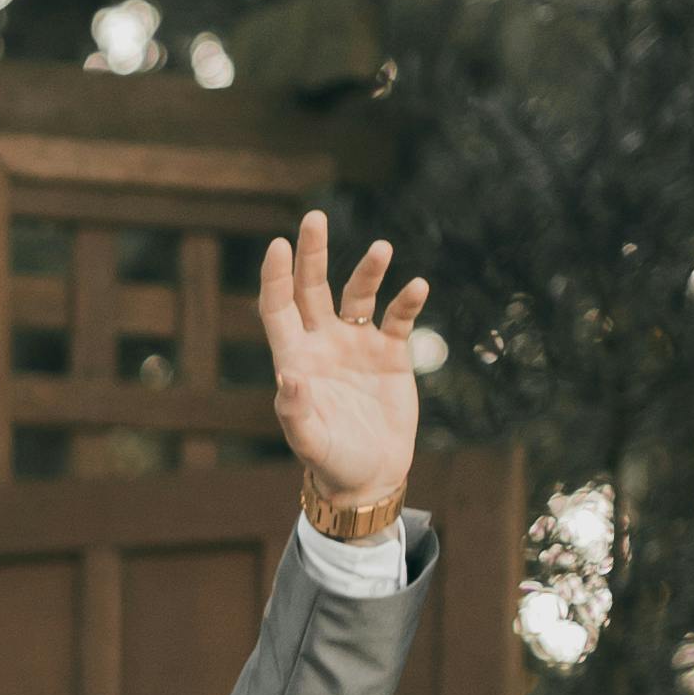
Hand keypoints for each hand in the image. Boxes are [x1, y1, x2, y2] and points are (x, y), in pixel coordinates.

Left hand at [258, 208, 429, 536]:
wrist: (370, 476)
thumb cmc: (332, 461)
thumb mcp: (311, 442)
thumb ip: (296, 412)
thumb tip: (288, 377)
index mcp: (296, 358)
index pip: (279, 308)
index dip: (277, 277)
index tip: (280, 245)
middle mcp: (323, 343)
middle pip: (313, 288)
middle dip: (312, 253)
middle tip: (314, 218)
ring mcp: (357, 344)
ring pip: (359, 295)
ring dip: (368, 270)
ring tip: (381, 249)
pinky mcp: (391, 353)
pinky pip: (398, 318)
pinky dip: (407, 301)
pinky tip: (416, 286)